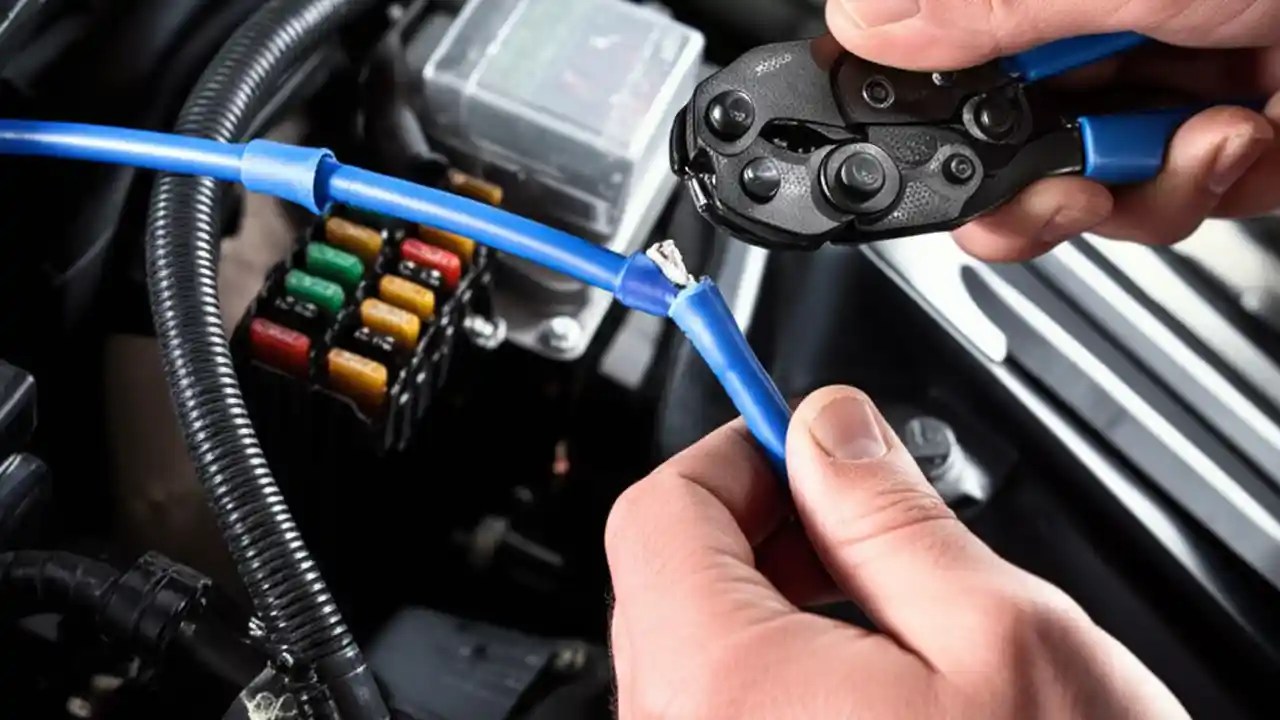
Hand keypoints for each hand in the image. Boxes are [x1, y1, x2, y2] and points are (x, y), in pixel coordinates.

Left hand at [606, 386, 1186, 718]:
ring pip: (693, 649)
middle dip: (757, 526)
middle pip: (663, 581)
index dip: (734, 454)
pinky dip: (776, 671)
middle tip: (854, 516)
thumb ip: (891, 514)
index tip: (797, 438)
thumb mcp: (1001, 636)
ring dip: (771, 599)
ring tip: (881, 604)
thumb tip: (830, 428)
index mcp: (722, 685)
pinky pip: (719, 711)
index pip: (659, 516)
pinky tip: (865, 680)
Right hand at [826, 0, 1279, 260]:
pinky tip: (1228, 144)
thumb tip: (862, 20)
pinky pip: (1173, 195)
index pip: (953, 33)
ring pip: (1087, 172)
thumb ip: (993, 5)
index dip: (919, 93)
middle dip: (1018, 169)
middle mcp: (1125, 15)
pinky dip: (1190, 190)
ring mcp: (1185, 69)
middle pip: (1011, 115)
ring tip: (1162, 151)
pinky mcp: (1245, 136)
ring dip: (1114, 188)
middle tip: (1027, 183)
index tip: (906, 139)